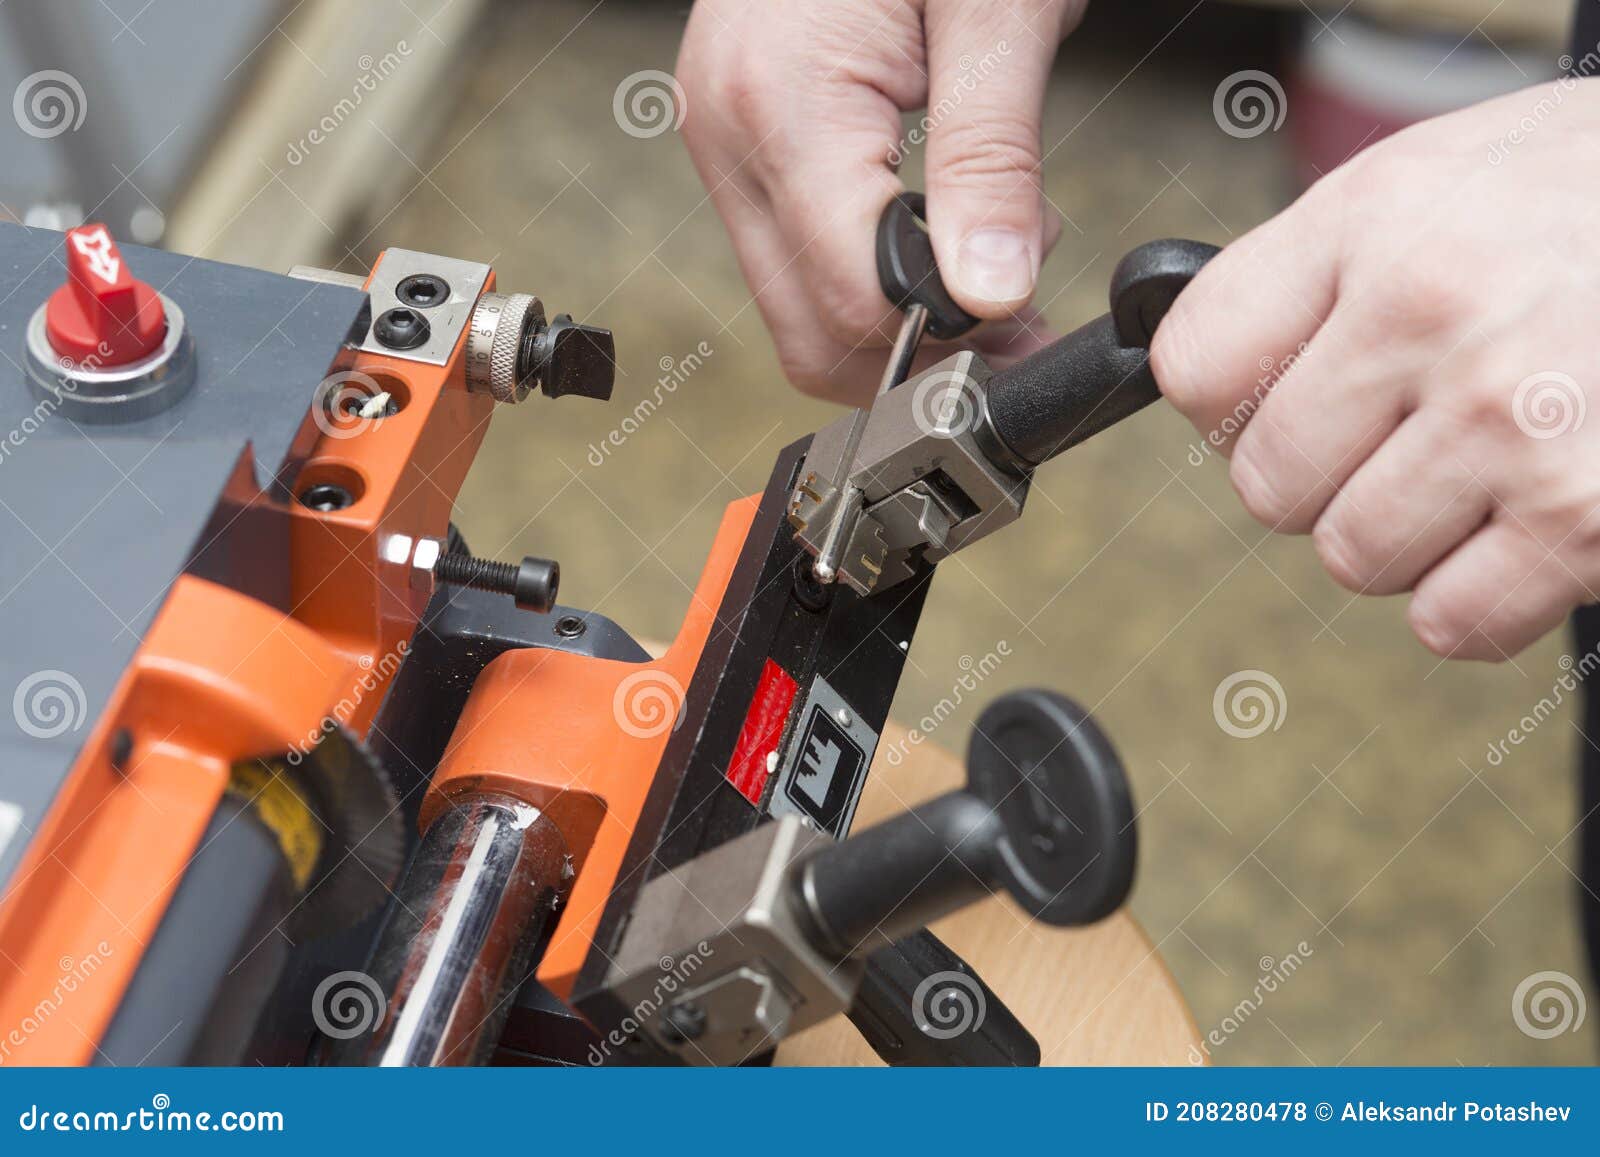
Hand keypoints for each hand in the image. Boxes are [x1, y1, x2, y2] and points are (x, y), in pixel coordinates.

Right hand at [677, 0, 1084, 402]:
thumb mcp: (998, 14)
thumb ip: (992, 161)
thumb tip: (992, 298)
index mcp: (781, 101)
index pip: (852, 296)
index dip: (943, 340)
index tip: (1026, 336)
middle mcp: (728, 134)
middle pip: (811, 331)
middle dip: (917, 354)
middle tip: (1016, 326)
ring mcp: (720, 141)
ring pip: (796, 309)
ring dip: (894, 323)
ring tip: (986, 264)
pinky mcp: (737, 141)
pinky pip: (793, 257)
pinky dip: (867, 278)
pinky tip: (936, 236)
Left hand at [1151, 81, 1599, 660]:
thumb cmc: (1599, 200)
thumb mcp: (1441, 177)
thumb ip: (1313, 275)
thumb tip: (1198, 380)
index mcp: (1380, 223)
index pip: (1196, 368)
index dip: (1231, 403)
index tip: (1281, 400)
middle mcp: (1438, 317)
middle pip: (1269, 485)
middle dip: (1325, 475)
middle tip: (1404, 433)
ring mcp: (1515, 426)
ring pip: (1352, 557)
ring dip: (1405, 534)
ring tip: (1485, 464)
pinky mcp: (1587, 524)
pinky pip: (1451, 622)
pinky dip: (1479, 597)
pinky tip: (1528, 526)